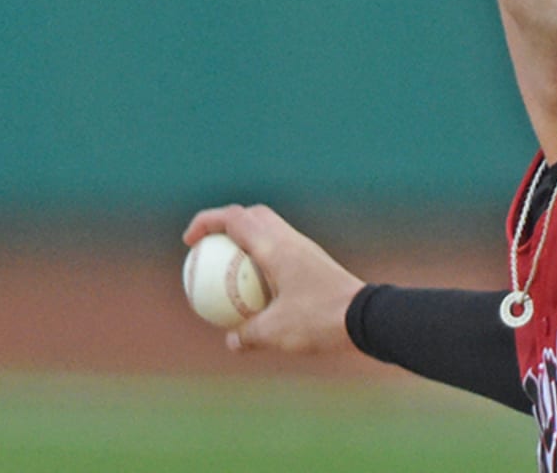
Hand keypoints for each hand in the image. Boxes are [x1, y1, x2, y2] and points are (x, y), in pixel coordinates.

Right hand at [183, 204, 366, 354]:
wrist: (366, 317)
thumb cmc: (319, 320)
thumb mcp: (276, 333)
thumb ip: (248, 335)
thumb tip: (231, 340)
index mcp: (275, 247)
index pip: (235, 218)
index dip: (207, 222)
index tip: (189, 241)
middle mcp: (290, 240)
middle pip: (253, 216)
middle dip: (226, 224)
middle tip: (208, 248)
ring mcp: (305, 249)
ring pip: (270, 232)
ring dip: (247, 241)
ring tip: (229, 270)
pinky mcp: (315, 262)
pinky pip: (282, 251)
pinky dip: (263, 261)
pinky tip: (258, 290)